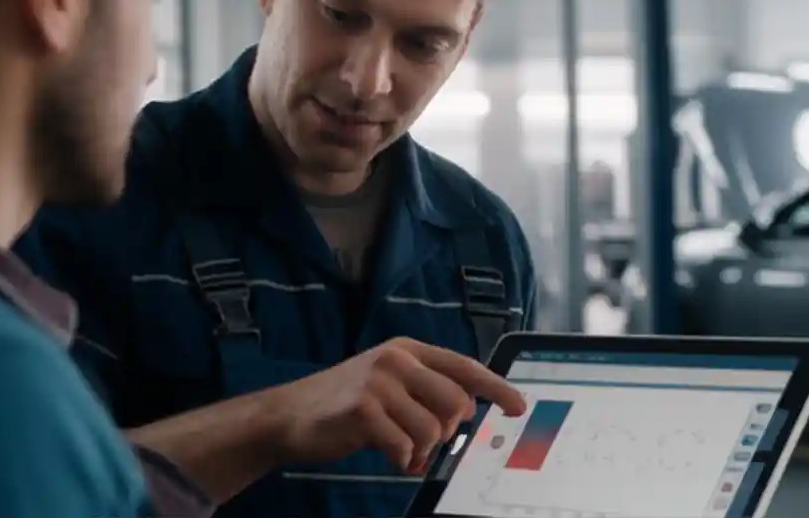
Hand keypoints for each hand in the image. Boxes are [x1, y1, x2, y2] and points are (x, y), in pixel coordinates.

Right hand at [265, 337, 526, 473]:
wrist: (289, 415)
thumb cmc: (345, 403)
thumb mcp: (388, 385)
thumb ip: (425, 394)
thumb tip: (466, 420)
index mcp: (408, 349)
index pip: (465, 366)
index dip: (497, 388)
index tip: (519, 407)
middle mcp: (397, 359)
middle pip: (456, 402)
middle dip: (448, 430)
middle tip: (426, 441)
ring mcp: (379, 382)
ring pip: (433, 428)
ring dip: (422, 449)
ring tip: (403, 450)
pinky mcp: (363, 410)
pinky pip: (405, 446)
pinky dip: (402, 459)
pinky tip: (388, 455)